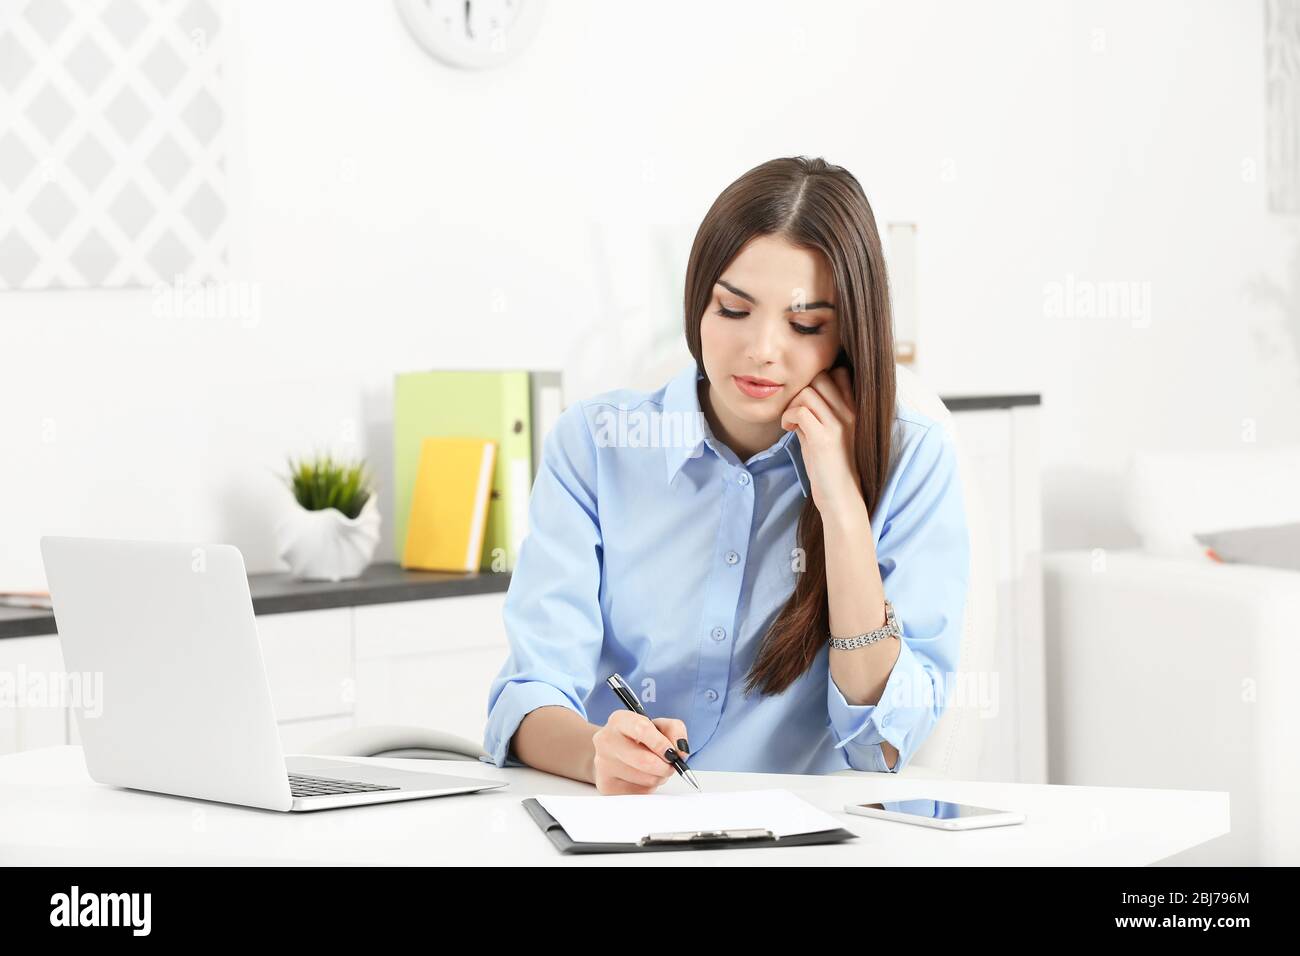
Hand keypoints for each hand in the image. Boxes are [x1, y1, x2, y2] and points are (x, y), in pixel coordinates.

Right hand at [591, 710, 689, 794]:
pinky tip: (643, 777)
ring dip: (659, 777)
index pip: (642, 729)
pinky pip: (640, 793)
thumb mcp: (658, 725)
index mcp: (619, 720)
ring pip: (646, 780)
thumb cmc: (638, 738)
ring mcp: (603, 765)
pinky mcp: (606, 786)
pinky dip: (649, 787)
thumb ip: (675, 731)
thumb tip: (681, 751)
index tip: (672, 753)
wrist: (612, 754)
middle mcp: (606, 740)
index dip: (661, 743)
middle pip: (645, 761)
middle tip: (671, 765)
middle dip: (665, 766)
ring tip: (655, 769)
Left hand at [780, 366, 863, 514]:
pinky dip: (788, 418)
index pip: (839, 373)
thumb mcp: (829, 434)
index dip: (818, 381)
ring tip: (791, 423)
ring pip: (806, 393)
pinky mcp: (824, 439)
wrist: (842, 498)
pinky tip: (789, 430)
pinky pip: (799, 411)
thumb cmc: (831, 467)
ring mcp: (838, 425)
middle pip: (820, 377)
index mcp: (855, 410)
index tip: (807, 401)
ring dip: (791, 406)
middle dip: (801, 391)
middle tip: (795, 411)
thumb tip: (799, 398)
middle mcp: (850, 413)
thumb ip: (819, 413)